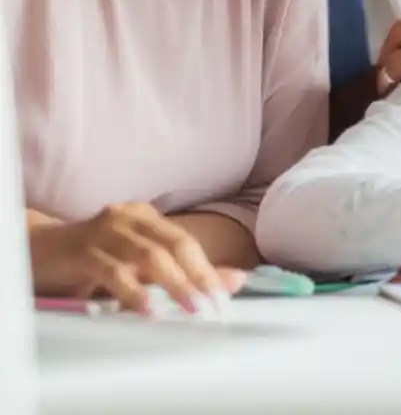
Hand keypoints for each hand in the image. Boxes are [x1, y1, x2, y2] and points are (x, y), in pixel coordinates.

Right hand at [29, 203, 243, 314]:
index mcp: (148, 218)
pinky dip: (134, 291)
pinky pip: (113, 270)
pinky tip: (148, 309)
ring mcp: (105, 231)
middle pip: (175, 244)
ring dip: (175, 284)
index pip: (187, 242)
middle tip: (213, 306)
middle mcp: (129, 217)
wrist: (38, 251)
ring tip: (192, 308)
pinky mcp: (82, 251)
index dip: (209, 270)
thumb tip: (236, 280)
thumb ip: (184, 272)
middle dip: (199, 276)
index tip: (225, 299)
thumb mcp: (140, 266)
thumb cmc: (94, 260)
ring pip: (149, 255)